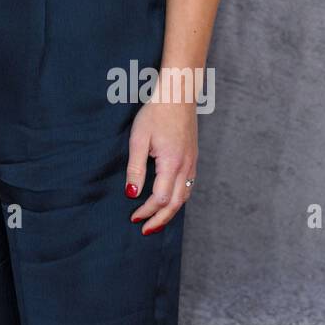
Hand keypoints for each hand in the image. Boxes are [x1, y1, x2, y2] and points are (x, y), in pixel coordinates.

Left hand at [125, 92, 197, 234]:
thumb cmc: (156, 113)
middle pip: (176, 203)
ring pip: (185, 196)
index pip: (160, 198)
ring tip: (156, 220)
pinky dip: (179, 199)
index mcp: (172, 164)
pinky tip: (169, 200)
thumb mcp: (139, 139)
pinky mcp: (193, 158)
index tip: (133, 217)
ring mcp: (192, 163)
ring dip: (170, 211)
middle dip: (160, 219)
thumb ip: (136, 168)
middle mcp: (186, 167)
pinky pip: (188, 186)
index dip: (147, 211)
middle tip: (145, 229)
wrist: (178, 94)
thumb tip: (131, 193)